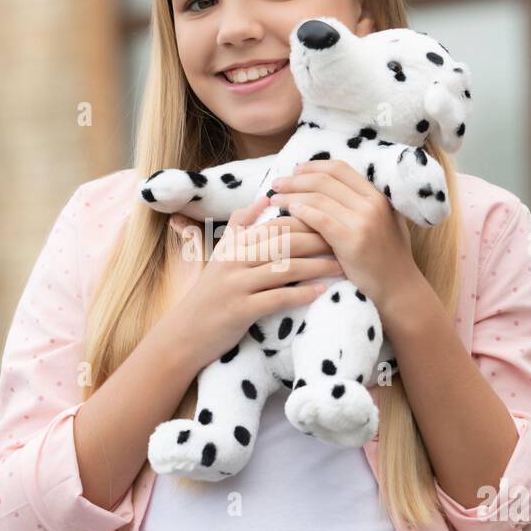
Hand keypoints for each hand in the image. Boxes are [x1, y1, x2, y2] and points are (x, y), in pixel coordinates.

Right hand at [164, 195, 344, 369]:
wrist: (185, 333)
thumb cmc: (210, 294)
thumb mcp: (220, 253)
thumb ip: (240, 225)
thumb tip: (264, 198)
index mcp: (234, 245)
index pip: (276, 225)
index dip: (306, 221)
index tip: (333, 222)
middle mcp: (235, 260)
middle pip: (284, 243)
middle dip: (318, 241)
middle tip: (345, 241)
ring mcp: (237, 285)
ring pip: (284, 269)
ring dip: (317, 267)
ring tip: (342, 266)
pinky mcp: (240, 310)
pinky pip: (277, 299)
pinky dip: (301, 294)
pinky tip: (322, 292)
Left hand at [267, 158, 425, 318]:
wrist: (399, 289)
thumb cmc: (387, 258)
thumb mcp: (383, 222)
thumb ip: (363, 204)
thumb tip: (332, 189)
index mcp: (378, 196)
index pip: (340, 168)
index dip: (313, 166)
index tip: (295, 170)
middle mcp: (372, 204)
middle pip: (325, 181)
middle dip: (296, 180)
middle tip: (276, 184)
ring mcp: (363, 222)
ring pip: (319, 198)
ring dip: (292, 196)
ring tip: (274, 200)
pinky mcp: (352, 241)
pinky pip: (320, 220)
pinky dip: (302, 212)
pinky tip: (289, 213)